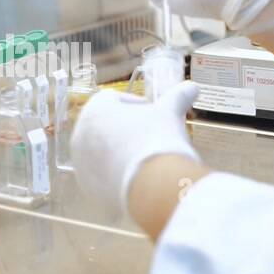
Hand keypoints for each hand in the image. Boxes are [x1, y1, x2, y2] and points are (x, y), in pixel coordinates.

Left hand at [70, 81, 200, 217]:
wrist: (151, 185)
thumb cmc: (156, 139)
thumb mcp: (170, 113)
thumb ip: (178, 97)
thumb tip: (193, 86)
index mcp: (95, 109)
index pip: (114, 99)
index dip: (137, 106)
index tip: (155, 116)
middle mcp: (81, 134)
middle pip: (107, 128)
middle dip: (128, 132)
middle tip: (152, 139)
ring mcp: (81, 163)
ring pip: (103, 154)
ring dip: (122, 155)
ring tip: (147, 162)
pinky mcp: (87, 187)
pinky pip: (103, 178)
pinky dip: (119, 177)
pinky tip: (140, 180)